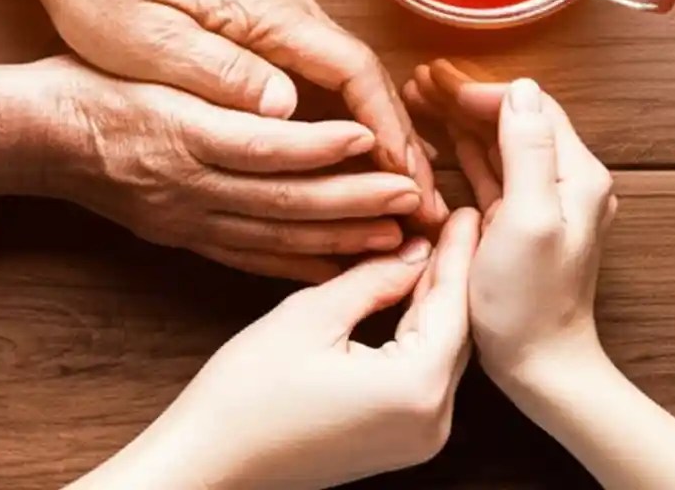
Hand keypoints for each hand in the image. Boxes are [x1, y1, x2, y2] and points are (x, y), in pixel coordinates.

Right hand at [21, 55, 426, 282]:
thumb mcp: (144, 64)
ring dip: (336, 239)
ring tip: (393, 238)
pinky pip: (247, 257)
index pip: (265, 146)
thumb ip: (212, 82)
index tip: (375, 144)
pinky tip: (335, 269)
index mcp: (180, 132)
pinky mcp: (183, 234)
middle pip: (282, 199)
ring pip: (272, 234)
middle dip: (353, 202)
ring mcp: (185, 217)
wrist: (35, 134)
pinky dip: (294, 264)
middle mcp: (187, 185)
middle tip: (410, 199)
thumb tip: (281, 100)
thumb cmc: (90, 85)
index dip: (324, 148)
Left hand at [30, 0, 442, 227]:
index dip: (384, 128)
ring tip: (404, 191)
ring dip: (380, 135)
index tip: (404, 176)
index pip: (351, 70)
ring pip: (348, 81)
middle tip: (422, 204)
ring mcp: (277, 18)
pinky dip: (349, 120)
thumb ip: (219, 71)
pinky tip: (360, 153)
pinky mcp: (262, 30)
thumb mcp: (149, 37)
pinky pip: (323, 80)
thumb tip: (284, 110)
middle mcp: (285, 11)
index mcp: (266, 12)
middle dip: (399, 142)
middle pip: (363, 79)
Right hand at [71, 211, 479, 489]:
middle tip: (452, 221)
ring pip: (442, 354)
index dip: (457, 251)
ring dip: (436, 304)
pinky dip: (420, 336)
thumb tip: (415, 250)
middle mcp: (431, 423)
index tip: (465, 211)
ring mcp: (417, 441)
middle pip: (457, 332)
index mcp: (415, 388)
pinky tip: (411, 299)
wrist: (209, 463)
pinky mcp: (398, 445)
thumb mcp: (311, 315)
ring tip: (434, 249)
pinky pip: (423, 378)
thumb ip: (374, 278)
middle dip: (451, 275)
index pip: (453, 304)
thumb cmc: (245, 395)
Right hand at [404, 61, 617, 376]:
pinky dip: (464, 151)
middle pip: (513, 120)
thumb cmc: (531, 303)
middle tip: (418, 79)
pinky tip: (441, 137)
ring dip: (460, 118)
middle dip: (465, 96)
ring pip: (498, 143)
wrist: (539, 365)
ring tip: (418, 96)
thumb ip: (529, 151)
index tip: (437, 79)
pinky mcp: (518, 225)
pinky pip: (491, 173)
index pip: (531, 107)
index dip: (483, 88)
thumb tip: (522, 88)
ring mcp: (541, 204)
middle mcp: (565, 183)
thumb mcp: (529, 219)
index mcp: (577, 175)